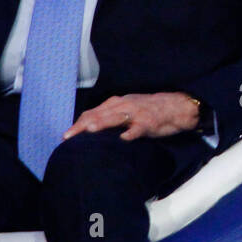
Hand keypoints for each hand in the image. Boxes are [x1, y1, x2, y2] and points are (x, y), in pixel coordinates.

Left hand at [63, 92, 200, 141]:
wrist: (175, 106)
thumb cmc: (149, 110)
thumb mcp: (127, 109)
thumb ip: (110, 116)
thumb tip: (90, 129)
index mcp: (116, 103)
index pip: (92, 113)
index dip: (78, 124)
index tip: (66, 136)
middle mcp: (124, 105)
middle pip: (99, 115)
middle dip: (83, 126)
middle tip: (69, 137)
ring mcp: (136, 113)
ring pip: (116, 117)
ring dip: (103, 123)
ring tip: (90, 130)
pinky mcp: (149, 122)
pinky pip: (138, 128)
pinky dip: (131, 132)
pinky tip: (124, 139)